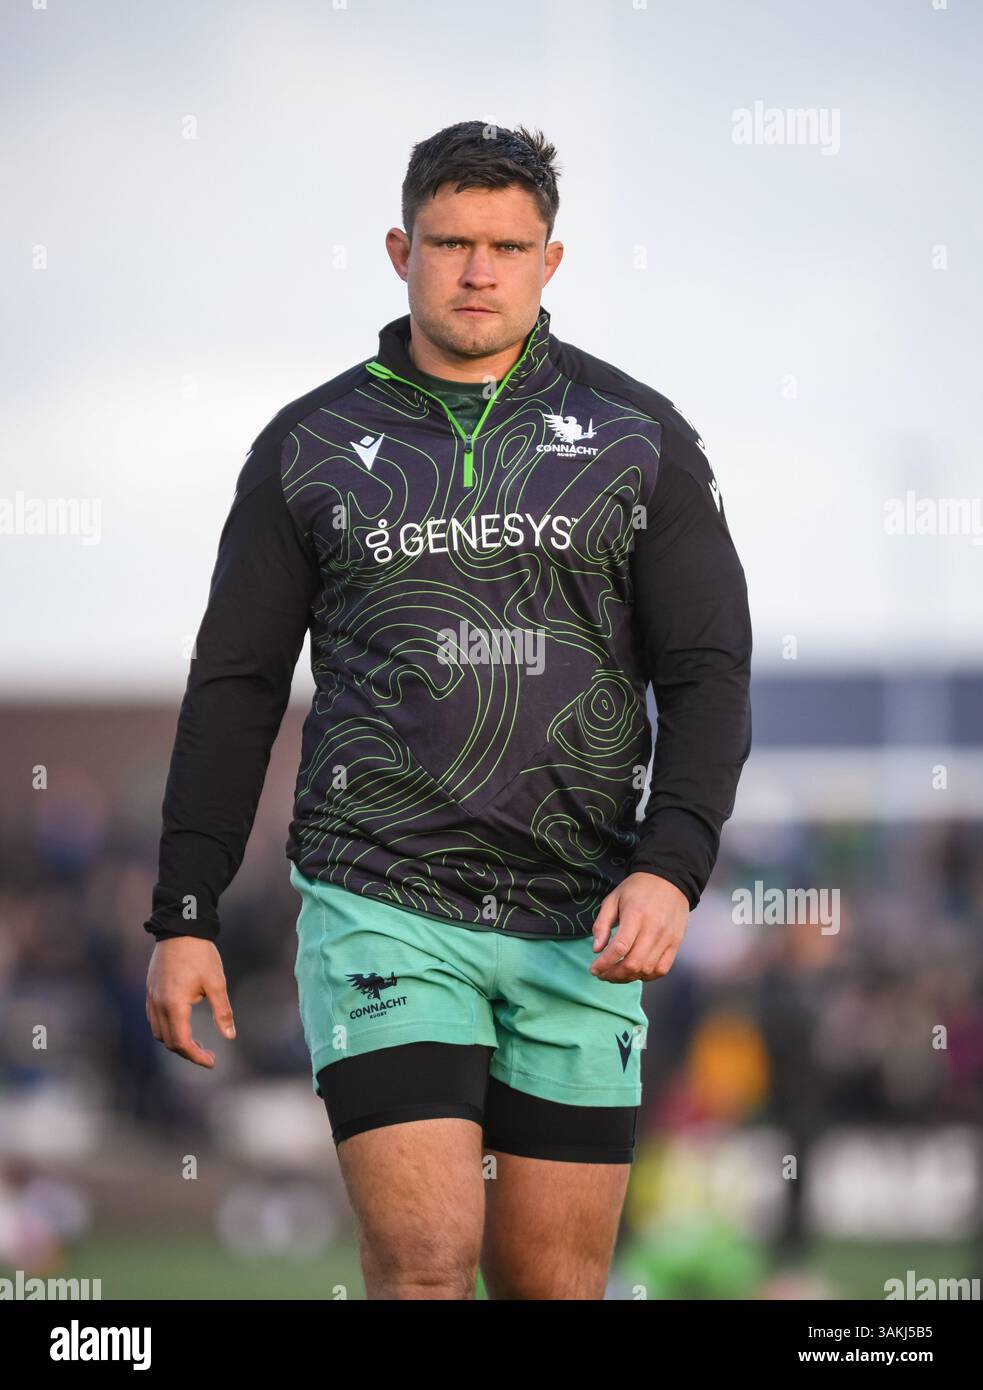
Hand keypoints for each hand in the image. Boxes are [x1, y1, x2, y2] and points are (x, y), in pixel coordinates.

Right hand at [146, 936, 235, 1067]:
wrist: (180, 927)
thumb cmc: (201, 953)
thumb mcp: (217, 982)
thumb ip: (222, 1011)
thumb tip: (230, 1036)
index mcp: (174, 1004)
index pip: (182, 1042)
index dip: (196, 1056)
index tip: (212, 1062)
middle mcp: (158, 1004)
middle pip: (168, 1041)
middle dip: (188, 1052)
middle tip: (208, 1054)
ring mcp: (151, 997)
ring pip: (158, 1032)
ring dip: (175, 1041)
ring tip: (196, 1042)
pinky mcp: (150, 989)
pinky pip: (154, 1019)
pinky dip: (167, 1028)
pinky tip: (182, 1024)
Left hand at [589, 872, 689, 981]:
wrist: (669, 880)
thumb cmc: (637, 889)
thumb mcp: (613, 899)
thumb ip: (601, 924)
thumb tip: (596, 950)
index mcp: (635, 915)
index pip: (619, 947)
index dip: (604, 963)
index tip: (593, 969)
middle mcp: (653, 928)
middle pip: (633, 963)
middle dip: (613, 975)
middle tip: (602, 975)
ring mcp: (667, 938)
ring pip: (646, 970)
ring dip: (628, 978)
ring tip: (616, 974)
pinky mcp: (676, 943)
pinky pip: (662, 969)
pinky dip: (647, 976)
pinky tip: (636, 972)